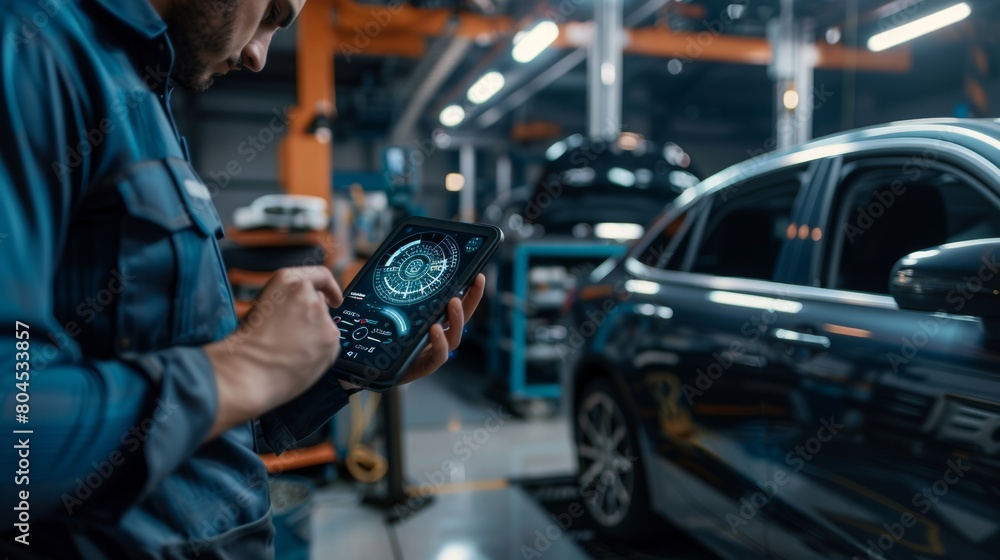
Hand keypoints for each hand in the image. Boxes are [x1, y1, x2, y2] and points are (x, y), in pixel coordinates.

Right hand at [204, 266, 343, 438]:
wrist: (248, 371)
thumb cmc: (247, 343)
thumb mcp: (264, 306)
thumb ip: (289, 301)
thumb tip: (306, 307)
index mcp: (288, 281)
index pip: (320, 275)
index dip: (329, 286)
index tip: (334, 297)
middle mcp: (309, 295)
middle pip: (321, 305)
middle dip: (312, 319)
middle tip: (293, 336)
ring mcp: (323, 318)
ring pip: (325, 326)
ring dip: (315, 336)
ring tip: (291, 350)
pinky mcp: (331, 339)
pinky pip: (329, 345)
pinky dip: (319, 352)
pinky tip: (299, 359)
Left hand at [396, 273, 485, 385]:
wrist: (378, 370)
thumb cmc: (388, 340)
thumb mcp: (394, 315)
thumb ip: (398, 298)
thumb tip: (391, 268)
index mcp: (437, 323)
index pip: (459, 306)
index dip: (471, 293)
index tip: (478, 276)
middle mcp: (441, 337)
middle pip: (462, 319)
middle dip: (470, 302)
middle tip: (472, 283)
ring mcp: (435, 352)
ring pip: (453, 337)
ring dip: (456, 319)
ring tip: (453, 303)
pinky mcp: (427, 366)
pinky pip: (439, 356)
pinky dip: (440, 343)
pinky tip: (436, 330)